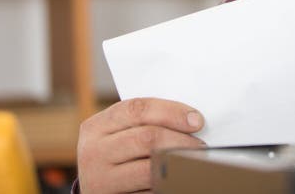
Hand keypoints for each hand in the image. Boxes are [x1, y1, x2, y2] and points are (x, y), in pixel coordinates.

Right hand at [77, 98, 205, 193]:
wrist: (95, 185)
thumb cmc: (118, 150)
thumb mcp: (120, 131)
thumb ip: (146, 120)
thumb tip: (191, 119)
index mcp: (96, 127)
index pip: (138, 110)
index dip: (171, 112)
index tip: (197, 120)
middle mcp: (93, 153)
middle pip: (147, 138)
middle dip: (180, 140)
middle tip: (201, 145)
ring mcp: (101, 180)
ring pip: (150, 169)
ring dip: (179, 164)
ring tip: (195, 161)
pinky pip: (149, 192)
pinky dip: (168, 184)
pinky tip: (179, 178)